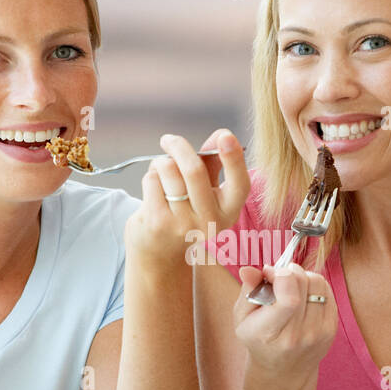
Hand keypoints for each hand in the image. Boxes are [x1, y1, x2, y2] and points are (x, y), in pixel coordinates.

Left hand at [125, 129, 249, 266]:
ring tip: (161, 172)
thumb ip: (215, 162)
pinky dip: (150, 176)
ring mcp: (183, 224)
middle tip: (168, 140)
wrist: (160, 254)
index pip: (239, 184)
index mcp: (228, 211)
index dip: (235, 159)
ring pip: (168, 170)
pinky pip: (152, 180)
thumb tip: (221, 135)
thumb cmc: (186, 212)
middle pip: (194, 170)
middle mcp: (209, 221)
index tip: (226, 136)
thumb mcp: (207, 191)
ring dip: (161, 163)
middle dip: (178, 146)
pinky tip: (154, 188)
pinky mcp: (158, 223)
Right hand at [233, 263, 336, 376]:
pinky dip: (315, 285)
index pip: (288, 299)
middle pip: (303, 283)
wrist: (284, 371)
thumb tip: (248, 269)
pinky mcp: (332, 328)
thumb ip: (247, 290)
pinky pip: (328, 290)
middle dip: (290, 271)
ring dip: (303, 276)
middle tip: (279, 278)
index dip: (281, 276)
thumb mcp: (243, 318)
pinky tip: (303, 295)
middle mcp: (297, 335)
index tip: (271, 274)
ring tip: (291, 286)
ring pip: (318, 283)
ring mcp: (318, 332)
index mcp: (270, 333)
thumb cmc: (259, 340)